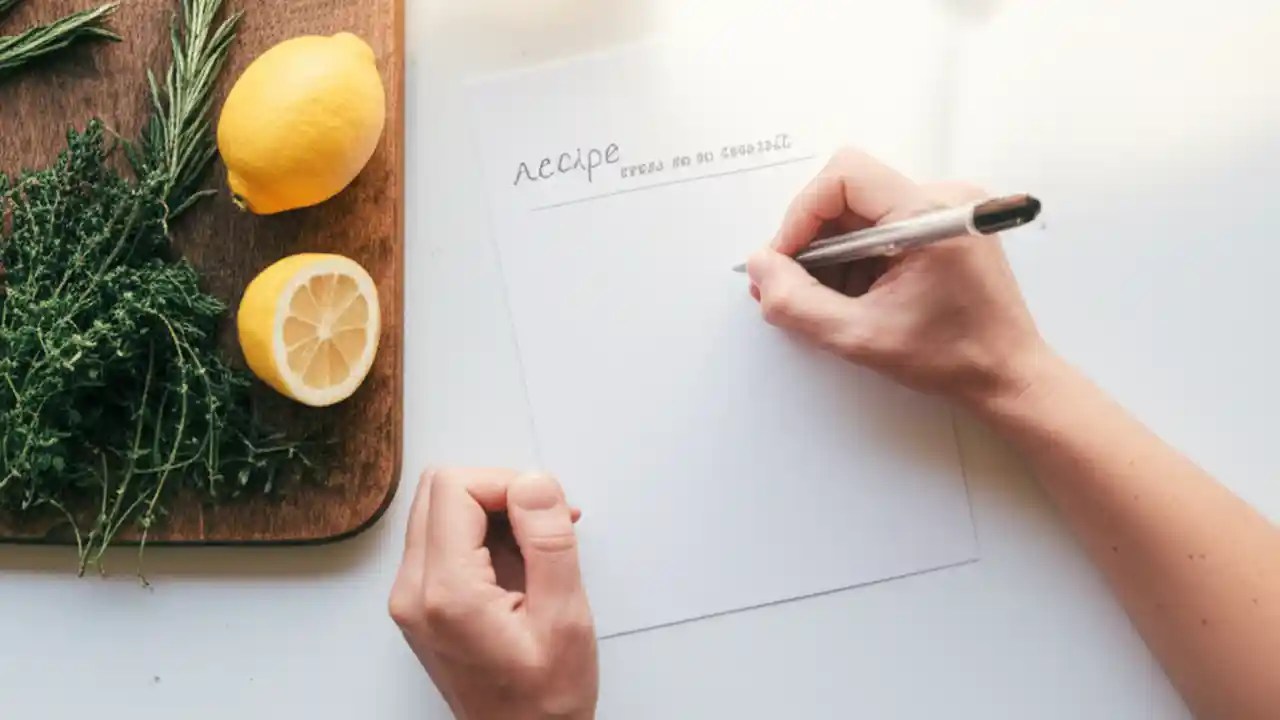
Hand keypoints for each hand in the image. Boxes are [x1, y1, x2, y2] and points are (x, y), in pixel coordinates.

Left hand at [390, 469, 597, 719]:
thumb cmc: (545, 699)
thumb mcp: (566, 617)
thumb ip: (548, 542)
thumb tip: (533, 483)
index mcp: (445, 593)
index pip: (454, 487)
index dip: (505, 483)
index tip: (543, 510)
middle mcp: (412, 591)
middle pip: (438, 490)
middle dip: (496, 491)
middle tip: (542, 522)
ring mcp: (410, 597)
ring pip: (438, 509)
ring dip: (490, 511)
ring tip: (537, 546)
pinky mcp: (419, 601)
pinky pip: (441, 538)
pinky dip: (480, 533)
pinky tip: (519, 561)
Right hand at [746, 148, 1049, 409]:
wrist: (1008, 376)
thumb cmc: (954, 358)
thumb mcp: (860, 337)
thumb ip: (797, 303)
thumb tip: (760, 267)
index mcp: (929, 215)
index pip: (844, 175)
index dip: (802, 214)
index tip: (785, 259)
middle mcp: (944, 198)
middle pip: (849, 194)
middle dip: (812, 240)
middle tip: (792, 286)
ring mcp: (947, 210)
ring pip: (861, 212)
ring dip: (833, 254)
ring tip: (830, 301)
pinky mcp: (945, 226)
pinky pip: (882, 225)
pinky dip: (857, 258)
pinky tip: (859, 296)